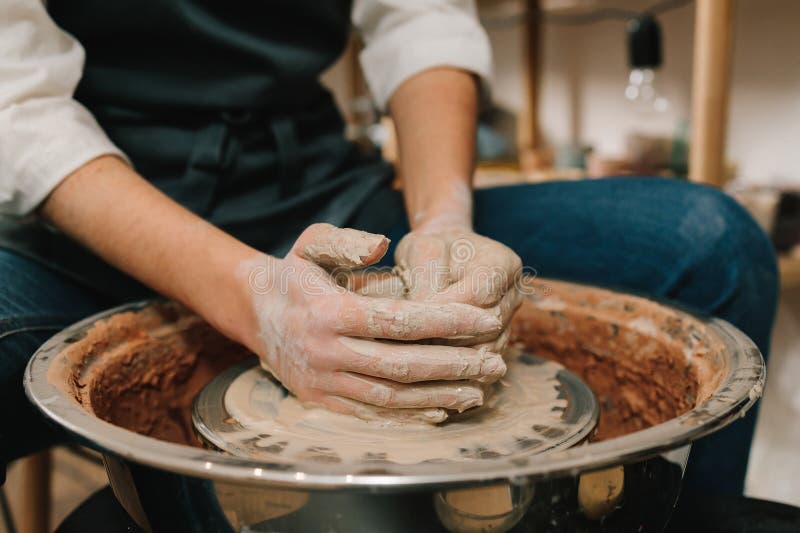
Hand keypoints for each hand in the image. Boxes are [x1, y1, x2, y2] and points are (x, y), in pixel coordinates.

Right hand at [238, 224, 506, 420]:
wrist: (252, 311)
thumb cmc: (293, 274)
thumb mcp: (311, 243)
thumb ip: (346, 241)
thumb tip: (382, 245)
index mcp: (329, 311)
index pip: (400, 320)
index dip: (447, 322)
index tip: (485, 321)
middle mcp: (327, 351)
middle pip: (403, 364)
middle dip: (455, 365)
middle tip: (496, 363)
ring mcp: (323, 381)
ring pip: (391, 396)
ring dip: (439, 396)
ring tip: (480, 391)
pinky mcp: (321, 400)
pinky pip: (371, 414)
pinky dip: (408, 417)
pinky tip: (442, 411)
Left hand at [394, 225, 523, 352]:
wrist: (441, 259)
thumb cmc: (429, 251)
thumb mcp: (422, 249)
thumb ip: (426, 275)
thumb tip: (424, 310)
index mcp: (502, 262)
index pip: (480, 293)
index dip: (446, 308)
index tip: (412, 315)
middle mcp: (514, 293)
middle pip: (486, 326)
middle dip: (447, 335)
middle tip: (411, 341)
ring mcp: (510, 320)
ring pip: (486, 349)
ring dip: (452, 354)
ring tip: (417, 353)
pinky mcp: (498, 341)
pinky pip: (482, 362)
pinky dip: (457, 365)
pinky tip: (429, 365)